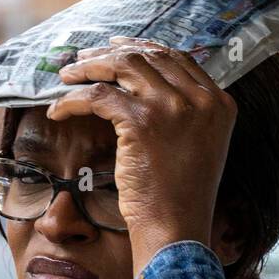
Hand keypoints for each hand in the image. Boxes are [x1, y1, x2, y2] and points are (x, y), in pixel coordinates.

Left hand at [48, 36, 237, 273]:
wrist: (176, 230)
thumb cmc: (181, 198)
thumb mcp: (198, 147)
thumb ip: (186, 115)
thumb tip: (147, 87)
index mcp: (219, 103)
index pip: (177, 58)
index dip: (143, 49)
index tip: (115, 48)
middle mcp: (201, 100)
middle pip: (149, 57)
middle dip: (110, 54)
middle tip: (83, 60)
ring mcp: (172, 107)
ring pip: (123, 66)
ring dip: (90, 68)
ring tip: (68, 76)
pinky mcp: (142, 121)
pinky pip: (97, 96)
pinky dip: (72, 100)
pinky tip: (59, 110)